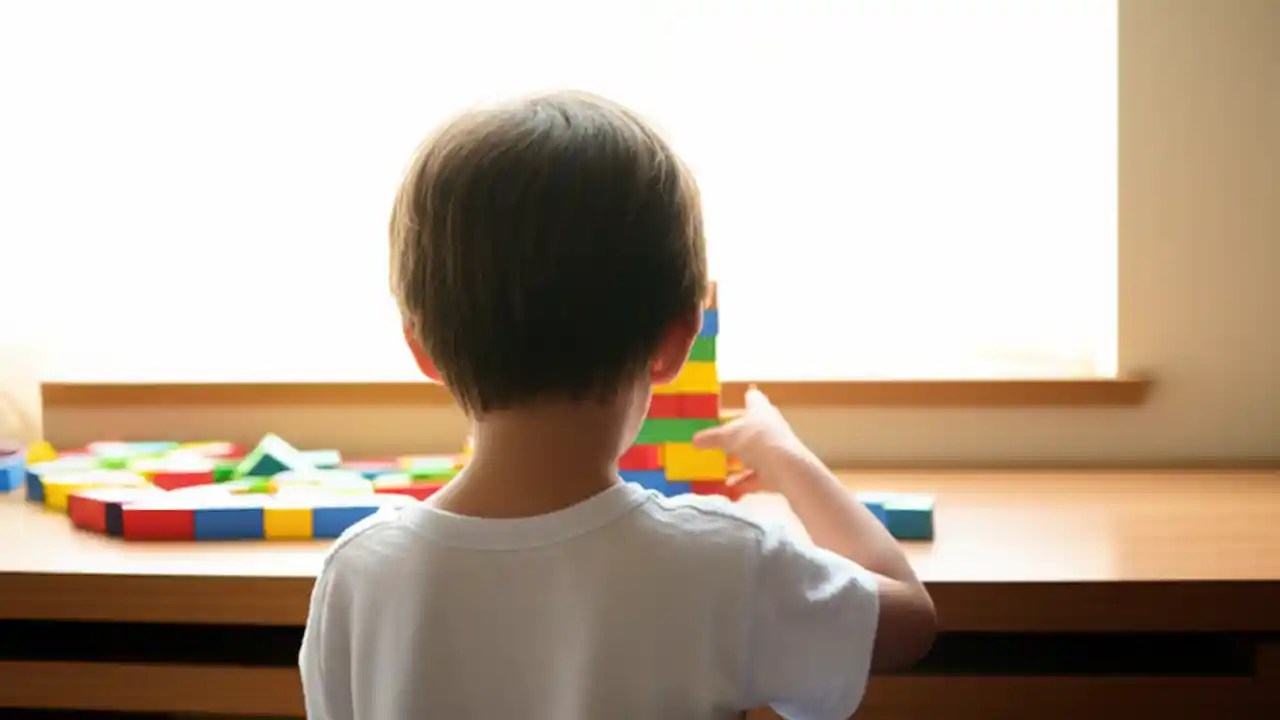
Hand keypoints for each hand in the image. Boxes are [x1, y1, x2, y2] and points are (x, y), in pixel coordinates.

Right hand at [692, 387, 806, 494]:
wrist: (786, 467)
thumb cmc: (757, 440)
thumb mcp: (727, 437)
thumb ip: (711, 438)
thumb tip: (694, 440)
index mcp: (760, 410)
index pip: (754, 398)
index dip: (748, 398)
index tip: (743, 397)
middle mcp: (771, 426)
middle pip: (755, 427)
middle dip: (739, 435)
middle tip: (722, 440)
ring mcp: (777, 448)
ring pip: (756, 454)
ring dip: (740, 463)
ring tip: (722, 472)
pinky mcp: (779, 470)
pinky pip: (758, 475)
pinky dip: (744, 482)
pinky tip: (730, 489)